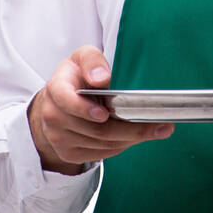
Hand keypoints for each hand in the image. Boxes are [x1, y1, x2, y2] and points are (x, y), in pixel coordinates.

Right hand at [27, 45, 175, 175]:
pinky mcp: (68, 153)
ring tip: (153, 130)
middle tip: (159, 126)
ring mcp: (59, 138)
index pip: (68, 101)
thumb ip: (92, 61)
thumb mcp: (82, 58)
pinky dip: (121, 146)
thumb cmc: (74, 78)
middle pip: (96, 130)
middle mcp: (54, 116)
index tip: (105, 114)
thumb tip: (101, 78)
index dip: (86, 110)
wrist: (55, 103)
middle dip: (131, 129)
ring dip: (130, 138)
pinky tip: (133, 136)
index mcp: (56, 90)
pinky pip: (101, 154)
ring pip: (103, 144)